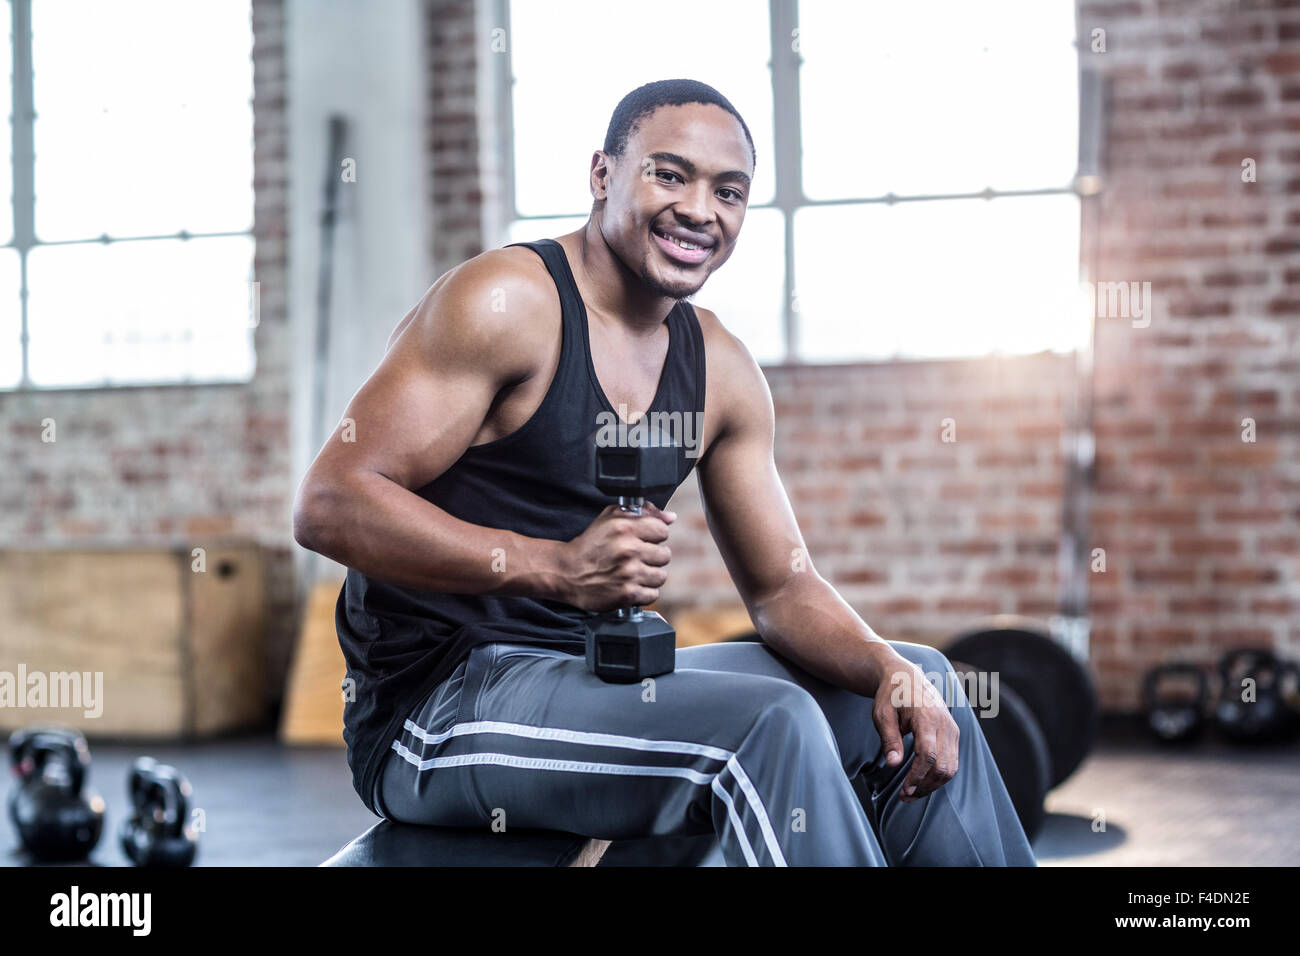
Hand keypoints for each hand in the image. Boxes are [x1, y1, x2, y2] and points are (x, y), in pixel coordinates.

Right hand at [559, 501, 675, 611]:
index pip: (663, 530)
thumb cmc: (591, 544)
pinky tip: (630, 585)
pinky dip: (643, 592)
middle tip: (636, 558)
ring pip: (661, 576)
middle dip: (652, 557)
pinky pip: (653, 594)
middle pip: (665, 555)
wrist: (567, 572)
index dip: (654, 536)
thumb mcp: (610, 519)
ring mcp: (629, 573)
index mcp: (625, 527)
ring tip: (633, 572)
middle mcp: (628, 549)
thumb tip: (670, 518)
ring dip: (649, 576)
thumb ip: (643, 512)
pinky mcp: (627, 594)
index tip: (643, 540)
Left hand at [870, 655, 959, 802]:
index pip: (928, 755)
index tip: (904, 791)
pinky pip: (952, 761)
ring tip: (911, 793)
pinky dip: (939, 775)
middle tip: (904, 797)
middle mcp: (944, 723)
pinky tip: (921, 781)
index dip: (917, 776)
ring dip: (933, 785)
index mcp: (926, 717)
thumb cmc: (890, 695)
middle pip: (943, 766)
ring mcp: (952, 729)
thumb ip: (889, 738)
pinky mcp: (953, 733)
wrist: (906, 677)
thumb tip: (893, 764)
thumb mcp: (882, 714)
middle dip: (924, 786)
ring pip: (951, 767)